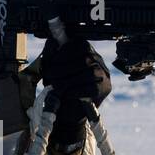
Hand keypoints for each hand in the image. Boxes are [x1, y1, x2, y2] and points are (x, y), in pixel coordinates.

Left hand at [40, 38, 110, 154]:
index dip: (64, 51)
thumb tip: (52, 40)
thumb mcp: (52, 69)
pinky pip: (91, 87)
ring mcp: (105, 76)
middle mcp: (99, 62)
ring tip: (55, 86)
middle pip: (85, 58)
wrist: (66, 114)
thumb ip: (51, 54)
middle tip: (49, 76)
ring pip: (89, 72)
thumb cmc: (59, 89)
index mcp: (88, 52)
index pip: (80, 44)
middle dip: (63, 66)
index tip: (51, 61)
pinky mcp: (104, 90)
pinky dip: (75, 90)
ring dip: (68, 79)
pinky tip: (66, 94)